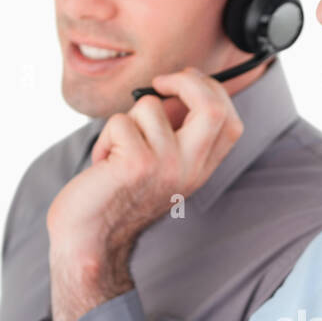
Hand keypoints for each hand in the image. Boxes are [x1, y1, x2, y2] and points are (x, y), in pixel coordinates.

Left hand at [46, 66, 243, 320]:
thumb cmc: (117, 197)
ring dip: (124, 121)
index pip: (230, 120)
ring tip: (117, 151)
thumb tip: (174, 90)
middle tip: (160, 84)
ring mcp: (166, 166)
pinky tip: (104, 164)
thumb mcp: (159, 164)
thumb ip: (175, 131)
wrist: (91, 240)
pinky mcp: (138, 164)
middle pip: (213, 106)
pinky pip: (119, 122)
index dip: (211, 90)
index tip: (182, 84)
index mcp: (200, 168)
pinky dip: (105, 138)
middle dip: (186, 80)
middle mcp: (190, 169)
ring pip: (149, 106)